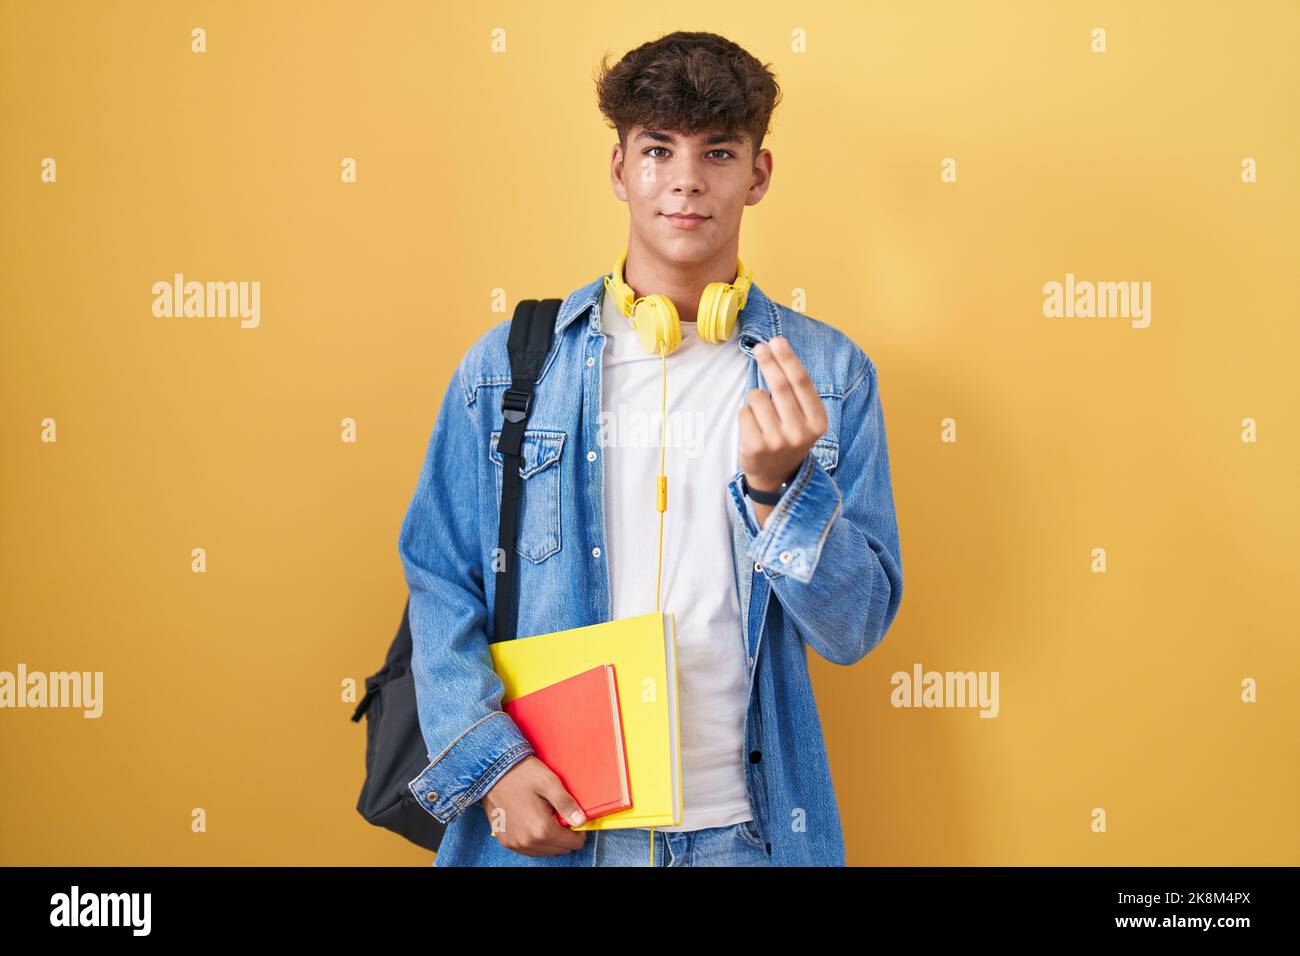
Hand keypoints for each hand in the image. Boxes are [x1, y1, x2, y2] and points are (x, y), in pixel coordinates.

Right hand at [478, 755, 587, 856]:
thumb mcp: (549, 782)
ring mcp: (515, 843)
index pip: (572, 843)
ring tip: (547, 818)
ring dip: (550, 840)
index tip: (575, 819)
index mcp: (541, 829)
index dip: (578, 832)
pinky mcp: (506, 841)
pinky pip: (529, 849)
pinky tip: (534, 823)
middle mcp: (527, 841)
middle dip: (564, 835)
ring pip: (545, 851)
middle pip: (559, 850)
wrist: (492, 771)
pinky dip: (536, 841)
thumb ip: (567, 804)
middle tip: (561, 815)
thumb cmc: (522, 773)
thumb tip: (581, 822)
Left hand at [739, 337, 827, 522]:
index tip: (777, 341)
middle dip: (768, 362)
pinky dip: (745, 413)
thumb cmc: (788, 436)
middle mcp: (801, 432)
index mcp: (818, 422)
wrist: (776, 475)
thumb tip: (777, 348)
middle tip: (760, 348)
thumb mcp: (802, 417)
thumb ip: (794, 389)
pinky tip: (753, 427)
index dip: (788, 359)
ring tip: (762, 413)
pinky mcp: (756, 447)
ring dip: (755, 397)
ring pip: (757, 397)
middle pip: (780, 386)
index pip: (801, 382)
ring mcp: (778, 442)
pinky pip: (744, 412)